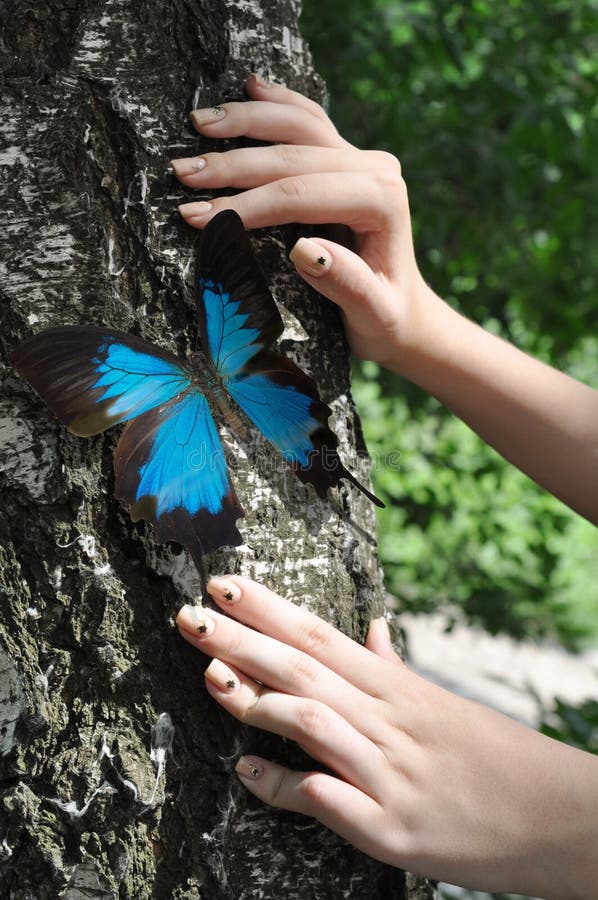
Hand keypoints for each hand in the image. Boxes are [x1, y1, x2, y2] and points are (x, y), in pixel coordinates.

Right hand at [171, 74, 433, 365]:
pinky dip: (278, 103)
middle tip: (183, 174)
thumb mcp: (374, 315)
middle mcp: (375, 169)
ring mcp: (360, 159)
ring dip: (245, 121)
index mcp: (382, 201)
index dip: (248, 204)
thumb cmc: (386, 318)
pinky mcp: (347, 160)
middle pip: (293, 155)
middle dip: (232, 165)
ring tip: (199, 123)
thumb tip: (303, 249)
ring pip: (298, 125)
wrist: (404, 312)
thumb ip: (345, 283)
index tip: (201, 217)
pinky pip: (309, 120)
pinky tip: (250, 86)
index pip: (301, 194)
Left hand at [176, 576, 597, 899]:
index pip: (320, 636)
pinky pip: (329, 800)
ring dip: (257, 700)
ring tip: (210, 677)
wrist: (559, 815)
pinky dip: (284, 785)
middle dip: (242, 639)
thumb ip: (394, 669)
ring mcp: (389, 775)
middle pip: (304, 670)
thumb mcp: (441, 703)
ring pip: (313, 723)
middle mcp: (388, 722)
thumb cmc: (494, 756)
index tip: (221, 584)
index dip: (268, 608)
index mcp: (396, 689)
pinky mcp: (393, 830)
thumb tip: (374, 631)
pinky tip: (248, 772)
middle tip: (189, 615)